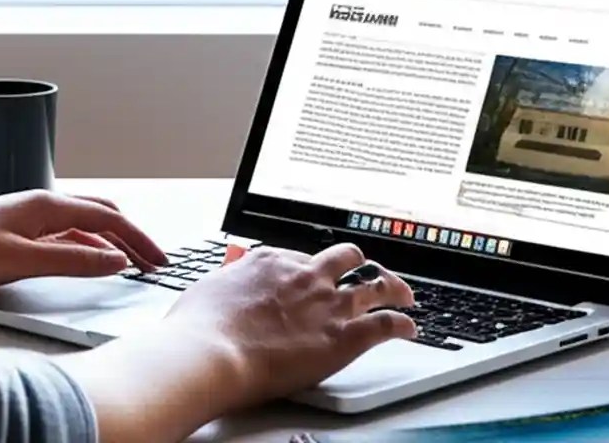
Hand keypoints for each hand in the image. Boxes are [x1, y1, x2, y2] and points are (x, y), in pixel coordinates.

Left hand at [0, 189, 166, 290]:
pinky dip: (84, 248)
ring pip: (81, 225)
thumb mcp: (22, 260)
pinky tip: (85, 262)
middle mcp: (39, 205)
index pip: (108, 218)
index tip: (158, 260)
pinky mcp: (11, 233)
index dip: (138, 240)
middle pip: (100, 215)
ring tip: (127, 263)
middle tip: (151, 261)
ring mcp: (25, 218)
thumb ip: (73, 262)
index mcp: (46, 205)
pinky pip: (61, 236)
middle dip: (130, 236)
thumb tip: (117, 260)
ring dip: (109, 243)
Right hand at [168, 243, 417, 406]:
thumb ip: (229, 278)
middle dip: (362, 266)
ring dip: (394, 289)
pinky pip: (385, 324)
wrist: (209, 352)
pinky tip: (409, 328)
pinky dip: (402, 325)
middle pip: (348, 259)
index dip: (315, 269)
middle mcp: (306, 276)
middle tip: (370, 275)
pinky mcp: (343, 335)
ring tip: (405, 296)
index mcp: (273, 262)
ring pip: (375, 284)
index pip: (305, 257)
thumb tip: (230, 274)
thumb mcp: (208, 288)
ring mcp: (327, 304)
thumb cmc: (199, 327)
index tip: (319, 276)